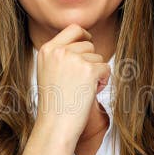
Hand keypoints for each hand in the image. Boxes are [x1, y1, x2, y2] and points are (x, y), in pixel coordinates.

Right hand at [35, 23, 110, 140]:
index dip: (84, 35)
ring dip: (96, 72)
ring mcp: (74, 59)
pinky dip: (103, 81)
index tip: (89, 42)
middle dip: (90, 61)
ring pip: (98, 57)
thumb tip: (85, 41)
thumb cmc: (54, 104)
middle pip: (88, 44)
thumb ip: (61, 55)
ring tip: (83, 90)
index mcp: (46, 49)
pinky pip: (106, 68)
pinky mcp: (89, 70)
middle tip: (81, 82)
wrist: (56, 125)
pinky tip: (91, 93)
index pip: (72, 29)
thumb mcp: (49, 71)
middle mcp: (59, 51)